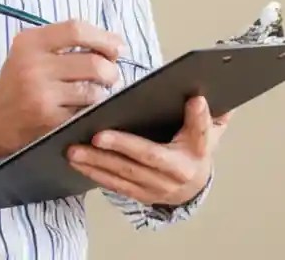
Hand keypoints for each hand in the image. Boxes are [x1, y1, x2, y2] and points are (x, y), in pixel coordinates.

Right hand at [0, 19, 124, 159]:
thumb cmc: (18, 80)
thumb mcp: (28, 50)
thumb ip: (63, 41)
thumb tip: (113, 43)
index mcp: (29, 42)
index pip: (76, 30)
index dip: (104, 38)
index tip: (116, 47)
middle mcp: (34, 66)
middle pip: (93, 63)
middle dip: (111, 70)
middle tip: (110, 75)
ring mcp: (42, 96)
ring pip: (94, 91)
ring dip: (102, 93)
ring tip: (95, 92)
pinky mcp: (49, 121)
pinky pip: (85, 112)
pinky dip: (91, 110)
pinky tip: (83, 108)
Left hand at [66, 95, 230, 206]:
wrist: (192, 186)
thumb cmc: (194, 149)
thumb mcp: (209, 129)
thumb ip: (209, 111)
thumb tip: (208, 89)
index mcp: (198, 150)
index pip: (201, 132)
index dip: (199, 118)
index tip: (195, 100)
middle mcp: (179, 173)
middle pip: (149, 157)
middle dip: (121, 146)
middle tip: (97, 136)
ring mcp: (159, 187)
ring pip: (125, 174)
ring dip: (98, 162)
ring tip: (75, 150)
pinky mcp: (141, 195)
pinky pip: (115, 184)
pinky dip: (95, 173)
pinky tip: (78, 162)